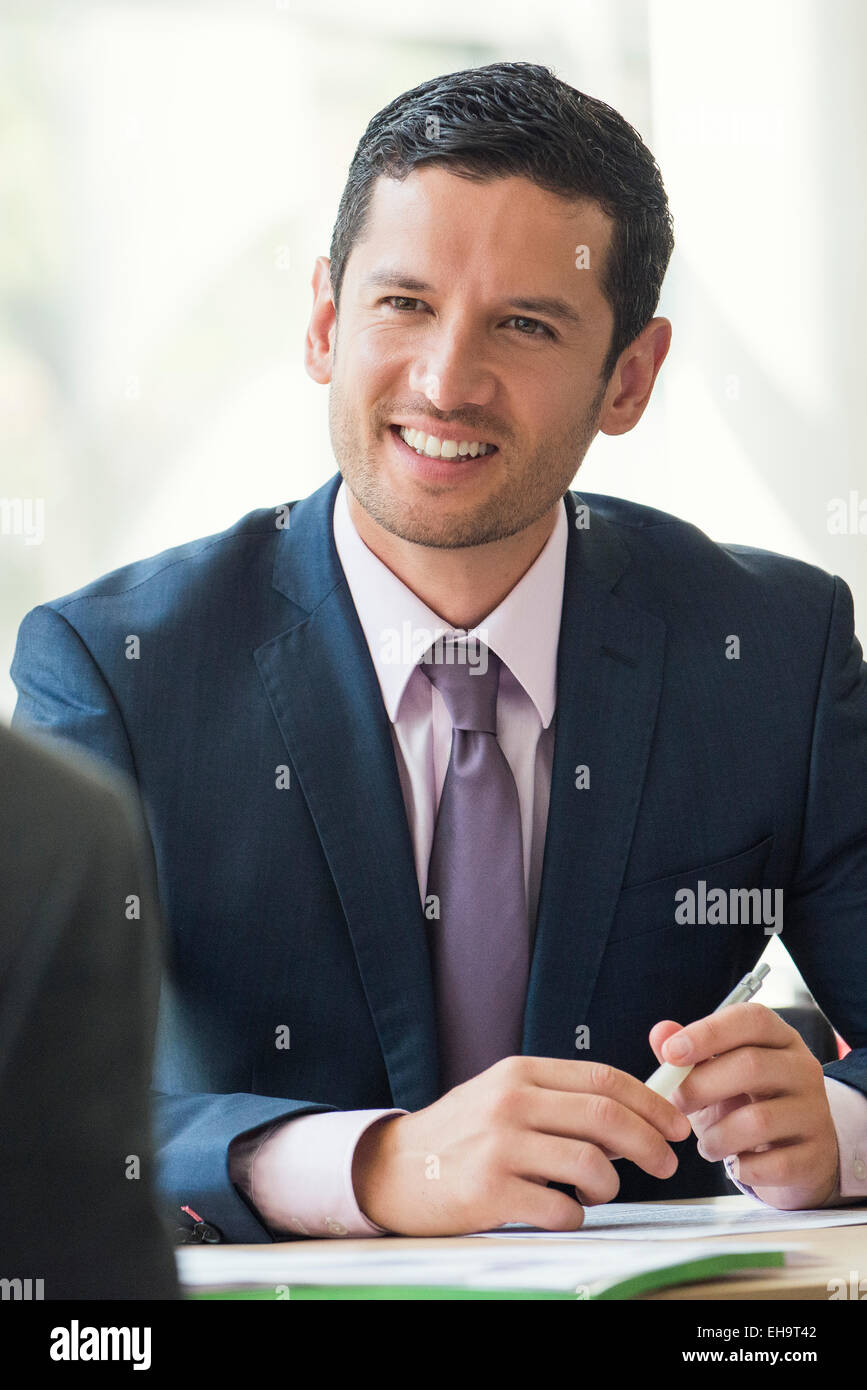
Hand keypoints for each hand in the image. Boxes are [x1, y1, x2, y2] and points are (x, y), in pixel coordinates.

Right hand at [351, 1055, 690, 1234]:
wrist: (392, 1170)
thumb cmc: (460, 1136)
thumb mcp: (504, 1097)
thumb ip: (560, 1099)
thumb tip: (634, 1115)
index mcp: (520, 1073)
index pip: (604, 1079)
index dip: (650, 1103)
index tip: (675, 1125)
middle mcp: (511, 1102)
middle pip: (607, 1117)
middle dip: (651, 1144)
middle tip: (666, 1164)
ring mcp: (500, 1146)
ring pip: (591, 1165)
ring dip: (609, 1187)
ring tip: (594, 1192)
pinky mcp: (491, 1192)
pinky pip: (562, 1209)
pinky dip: (574, 1216)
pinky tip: (559, 1210)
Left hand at [649, 1003, 839, 1208]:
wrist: (793, 1155)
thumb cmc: (746, 1106)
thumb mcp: (715, 1075)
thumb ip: (686, 1054)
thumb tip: (660, 1033)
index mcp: (779, 1039)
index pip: (751, 1019)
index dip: (708, 1032)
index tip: (671, 1053)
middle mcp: (803, 1069)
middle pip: (751, 1066)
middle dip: (701, 1086)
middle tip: (677, 1104)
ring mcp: (814, 1112)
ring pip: (759, 1120)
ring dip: (717, 1136)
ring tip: (706, 1143)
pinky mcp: (816, 1155)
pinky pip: (774, 1163)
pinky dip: (743, 1168)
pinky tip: (735, 1164)